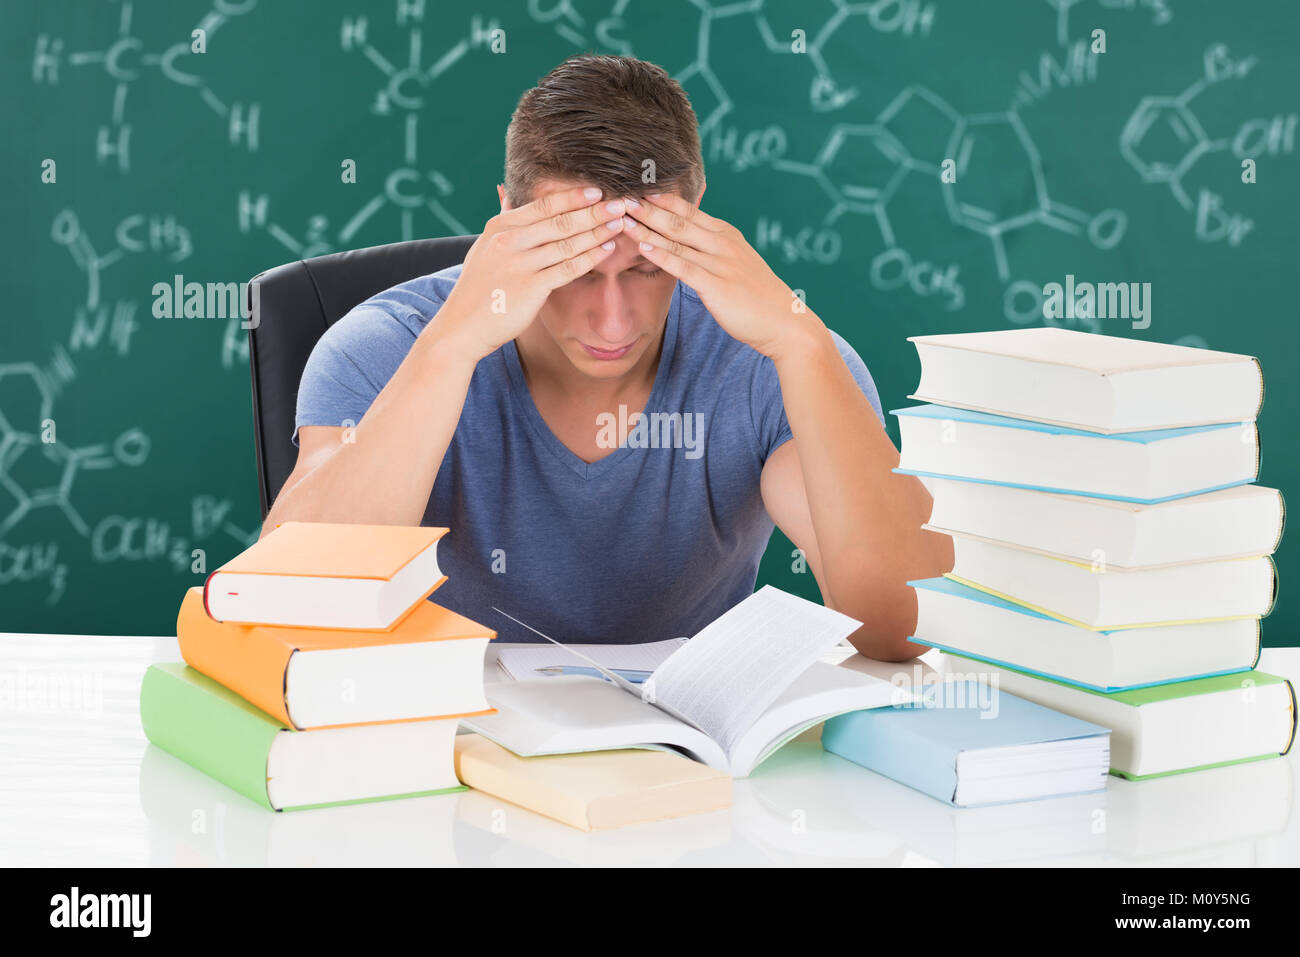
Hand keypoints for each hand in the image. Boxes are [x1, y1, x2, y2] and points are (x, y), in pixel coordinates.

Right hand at [435, 186, 628, 361]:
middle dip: (594, 211)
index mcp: (500, 226)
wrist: (462, 326)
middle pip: (560, 221)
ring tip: (620, 223)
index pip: (544, 206)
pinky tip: (606, 249)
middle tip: (620, 202)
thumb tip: (506, 195)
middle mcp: (509, 241)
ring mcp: (519, 264)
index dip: (573, 197)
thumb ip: (502, 223)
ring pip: (568, 243)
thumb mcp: (483, 248)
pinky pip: (568, 268)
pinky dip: (590, 257)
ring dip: (597, 231)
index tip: (597, 189)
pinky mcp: (531, 288)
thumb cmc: (478, 288)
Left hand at [621, 192, 815, 359]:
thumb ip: (712, 250)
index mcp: (725, 234)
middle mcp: (722, 242)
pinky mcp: (716, 285)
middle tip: (619, 194)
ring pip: (676, 239)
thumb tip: (687, 243)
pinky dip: (660, 254)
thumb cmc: (757, 297)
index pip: (688, 210)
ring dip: (646, 226)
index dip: (660, 199)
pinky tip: (642, 245)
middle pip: (678, 219)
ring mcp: (720, 262)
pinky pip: (683, 266)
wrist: (784, 323)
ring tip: (621, 215)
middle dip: (647, 207)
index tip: (635, 188)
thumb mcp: (735, 263)